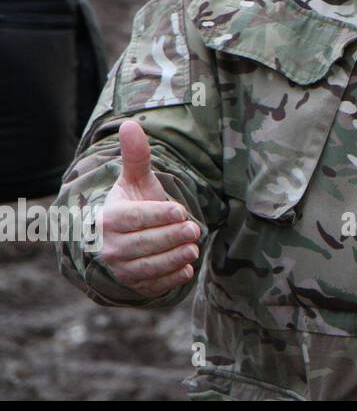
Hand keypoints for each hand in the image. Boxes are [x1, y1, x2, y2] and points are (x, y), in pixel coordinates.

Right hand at [97, 119, 200, 295]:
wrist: (119, 239)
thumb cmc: (131, 204)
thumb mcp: (134, 180)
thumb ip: (136, 156)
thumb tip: (130, 124)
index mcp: (108, 219)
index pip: (134, 219)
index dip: (159, 215)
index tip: (181, 210)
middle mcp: (109, 247)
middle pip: (144, 244)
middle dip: (172, 236)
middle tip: (195, 229)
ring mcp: (120, 269)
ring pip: (148, 266)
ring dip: (174, 258)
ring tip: (193, 248)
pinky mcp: (133, 285)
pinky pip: (152, 286)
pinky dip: (171, 279)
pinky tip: (187, 268)